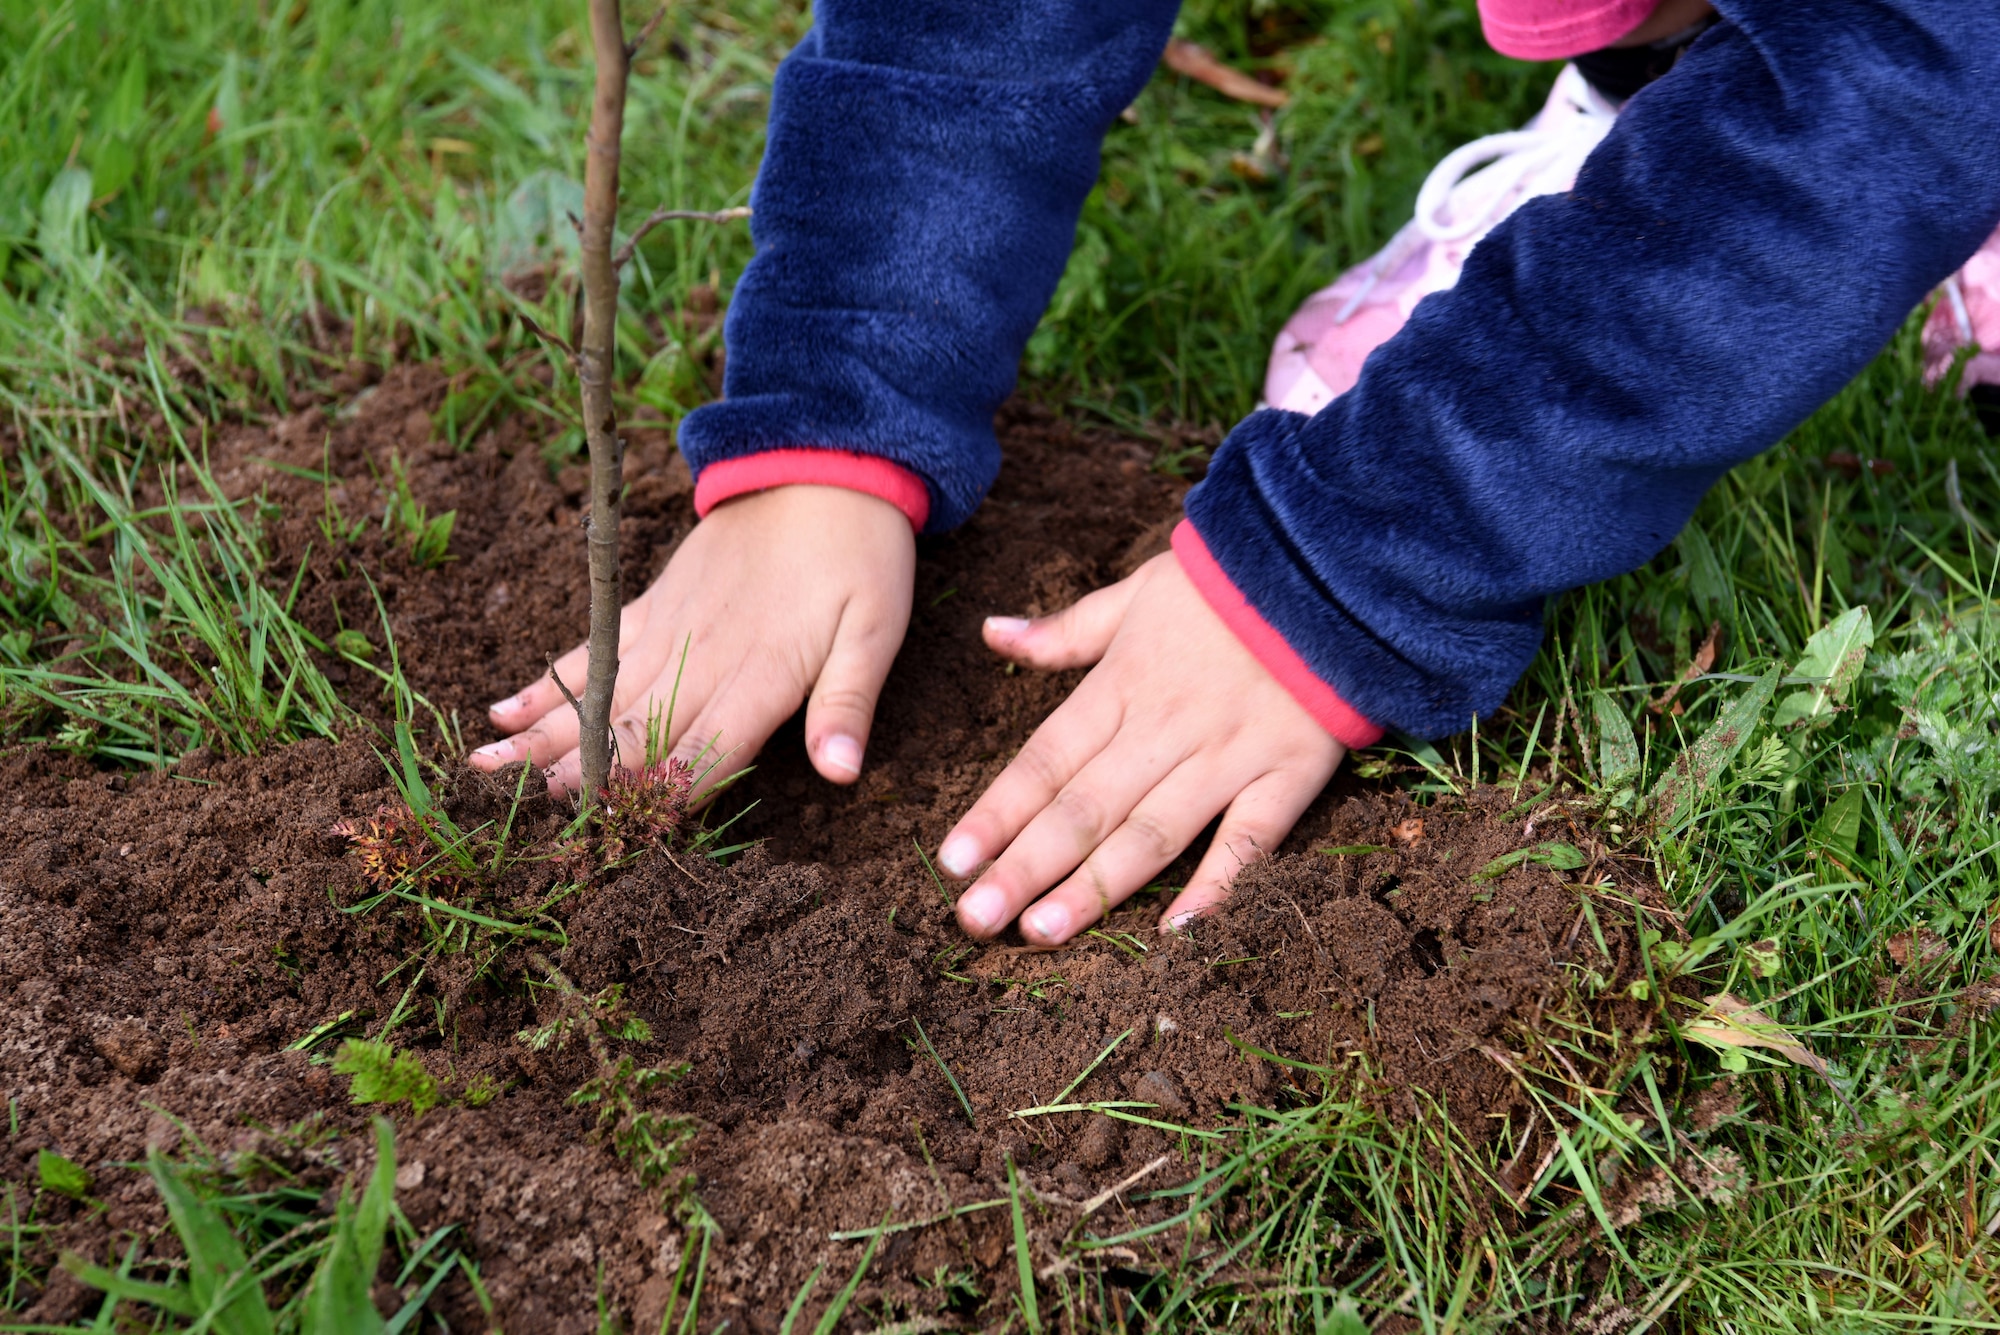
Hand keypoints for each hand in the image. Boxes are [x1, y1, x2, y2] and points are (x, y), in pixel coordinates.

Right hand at [469, 485, 915, 793]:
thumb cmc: (861, 557)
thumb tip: (841, 772)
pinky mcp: (655, 601)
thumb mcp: (876, 631)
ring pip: (600, 693)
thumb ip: (849, 704)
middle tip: (519, 810)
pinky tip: (504, 707)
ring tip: (485, 766)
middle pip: (633, 729)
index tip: (612, 832)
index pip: (701, 753)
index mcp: (759, 675)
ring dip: (543, 733)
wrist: (822, 464)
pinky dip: (549, 679)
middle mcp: (701, 656)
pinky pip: (594, 646)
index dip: (661, 796)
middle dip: (578, 775)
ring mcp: (670, 626)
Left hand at [938, 553, 1344, 943]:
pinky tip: (1173, 931)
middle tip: (975, 919)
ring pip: (1150, 833)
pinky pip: (1248, 841)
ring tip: (1041, 932)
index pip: (1045, 760)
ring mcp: (1227, 756)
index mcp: (1121, 685)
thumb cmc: (1226, 584)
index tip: (952, 860)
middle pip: (1084, 808)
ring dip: (1093, 887)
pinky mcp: (1287, 775)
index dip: (997, 813)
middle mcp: (1165, 728)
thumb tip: (993, 632)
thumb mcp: (1136, 593)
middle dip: (1024, 867)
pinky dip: (1215, 886)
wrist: (1331, 570)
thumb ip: (1066, 631)